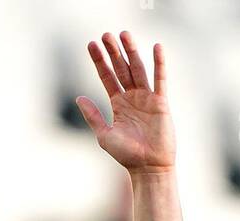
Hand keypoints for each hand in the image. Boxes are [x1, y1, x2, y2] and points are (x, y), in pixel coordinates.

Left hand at [76, 31, 175, 172]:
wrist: (147, 167)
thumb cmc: (126, 155)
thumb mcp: (104, 135)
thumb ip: (93, 116)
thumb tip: (78, 97)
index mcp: (118, 104)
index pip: (107, 77)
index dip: (99, 61)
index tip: (92, 45)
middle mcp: (132, 97)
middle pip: (122, 69)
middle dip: (114, 52)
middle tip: (106, 35)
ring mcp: (147, 98)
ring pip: (138, 69)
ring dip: (132, 51)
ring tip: (124, 34)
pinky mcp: (160, 103)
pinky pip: (160, 80)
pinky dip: (159, 64)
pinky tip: (157, 47)